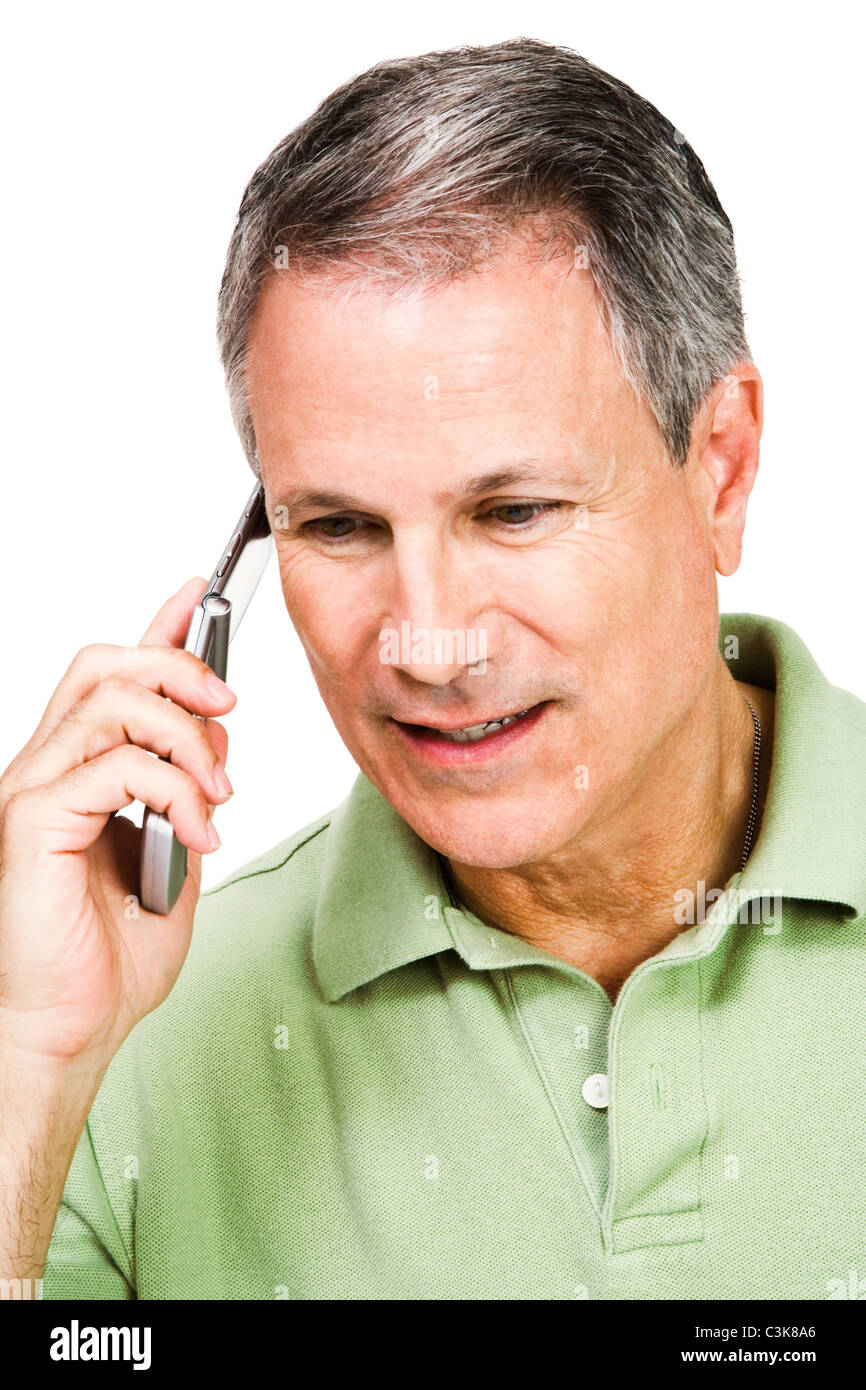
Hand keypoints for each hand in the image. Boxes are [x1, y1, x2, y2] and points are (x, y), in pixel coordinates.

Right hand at [0, 577, 236, 1068]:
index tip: (204, 593)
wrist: (70, 1031)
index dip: (158, 627)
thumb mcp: (177, 855)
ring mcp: (33, 792)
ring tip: (217, 794)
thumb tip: (218, 736)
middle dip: (179, 666)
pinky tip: (198, 833)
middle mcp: (47, 769)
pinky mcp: (31, 823)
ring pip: (111, 702)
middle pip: (103, 665)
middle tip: (228, 706)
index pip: (114, 675)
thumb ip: (191, 791)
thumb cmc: (111, 957)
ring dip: (187, 738)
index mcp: (79, 771)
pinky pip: (114, 767)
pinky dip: (174, 791)